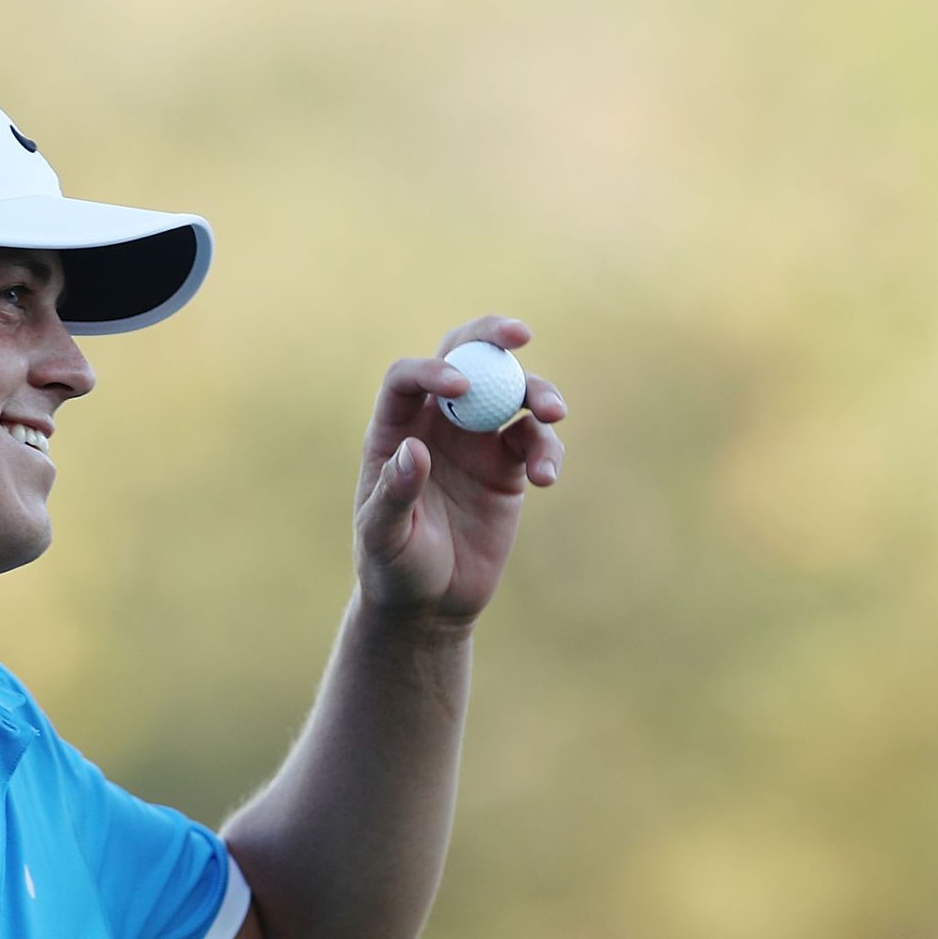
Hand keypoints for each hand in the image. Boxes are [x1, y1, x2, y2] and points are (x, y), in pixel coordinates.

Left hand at [352, 316, 566, 625]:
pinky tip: (546, 477)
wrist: (430, 604)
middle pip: (463, 358)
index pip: (409, 379)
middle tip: (520, 334)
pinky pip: (534, 441)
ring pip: (509, 392)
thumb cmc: (392, 567)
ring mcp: (475, 441)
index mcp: (394, 430)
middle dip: (491, 337)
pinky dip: (547, 450)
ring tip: (553, 416)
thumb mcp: (384, 536)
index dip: (433, 371)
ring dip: (537, 392)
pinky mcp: (508, 467)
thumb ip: (394, 493)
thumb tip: (413, 451)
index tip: (461, 385)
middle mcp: (435, 424)